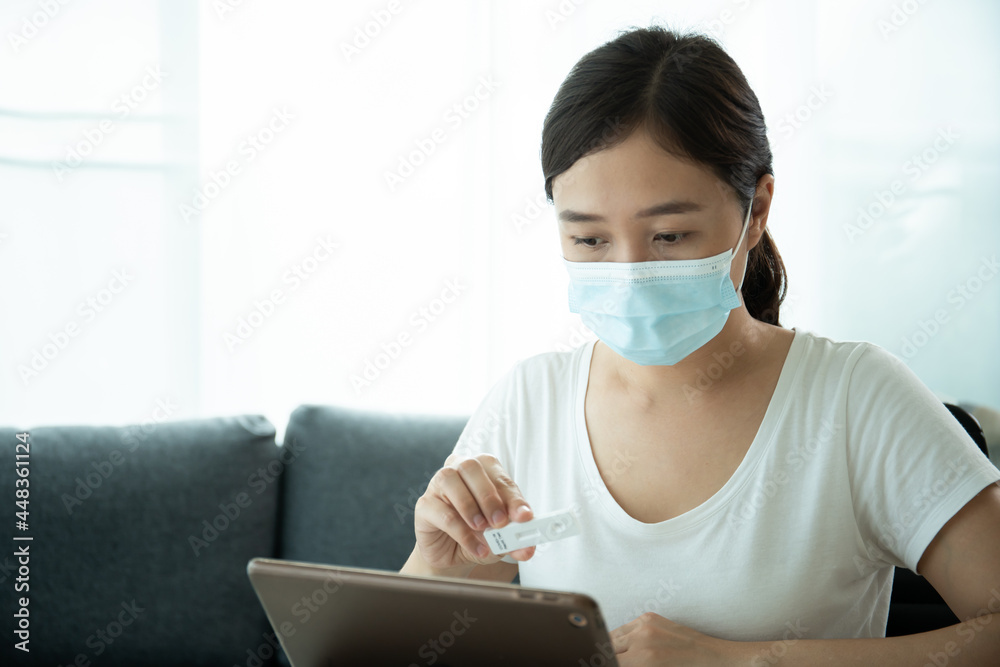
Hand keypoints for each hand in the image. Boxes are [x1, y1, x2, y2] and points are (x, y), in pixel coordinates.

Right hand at [413, 453, 535, 571]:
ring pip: (450, 480)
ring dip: (470, 506)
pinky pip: (441, 512)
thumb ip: (515, 540)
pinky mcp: (424, 505)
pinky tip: (474, 546)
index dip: (514, 497)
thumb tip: (527, 548)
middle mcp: (459, 469)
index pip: (500, 476)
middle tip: (500, 522)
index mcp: (483, 469)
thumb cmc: (478, 535)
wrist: (451, 555)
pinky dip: (460, 531)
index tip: (524, 516)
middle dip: (489, 496)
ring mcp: (437, 485)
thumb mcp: (501, 538)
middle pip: (471, 467)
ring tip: (483, 529)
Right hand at [610, 612, 739, 665]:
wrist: (717, 660)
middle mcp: (643, 637)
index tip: (602, 665)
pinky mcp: (650, 616)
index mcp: (644, 659)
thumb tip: (614, 663)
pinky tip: (630, 648)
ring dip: (612, 649)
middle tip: (614, 663)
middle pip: (607, 649)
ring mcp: (646, 624)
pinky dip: (623, 638)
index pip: (608, 661)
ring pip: (612, 637)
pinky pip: (625, 627)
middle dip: (609, 659)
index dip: (605, 664)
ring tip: (622, 658)